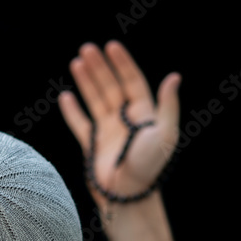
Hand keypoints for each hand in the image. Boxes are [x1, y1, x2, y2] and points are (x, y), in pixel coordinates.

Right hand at [58, 41, 180, 206]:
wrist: (128, 195)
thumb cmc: (149, 165)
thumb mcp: (165, 133)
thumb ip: (168, 105)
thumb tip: (174, 76)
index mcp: (144, 115)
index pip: (132, 82)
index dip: (122, 64)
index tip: (112, 46)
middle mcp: (125, 121)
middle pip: (111, 87)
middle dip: (100, 68)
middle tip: (88, 48)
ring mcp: (108, 132)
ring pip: (95, 100)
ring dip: (86, 82)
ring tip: (76, 62)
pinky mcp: (92, 146)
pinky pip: (80, 124)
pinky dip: (72, 111)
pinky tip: (65, 96)